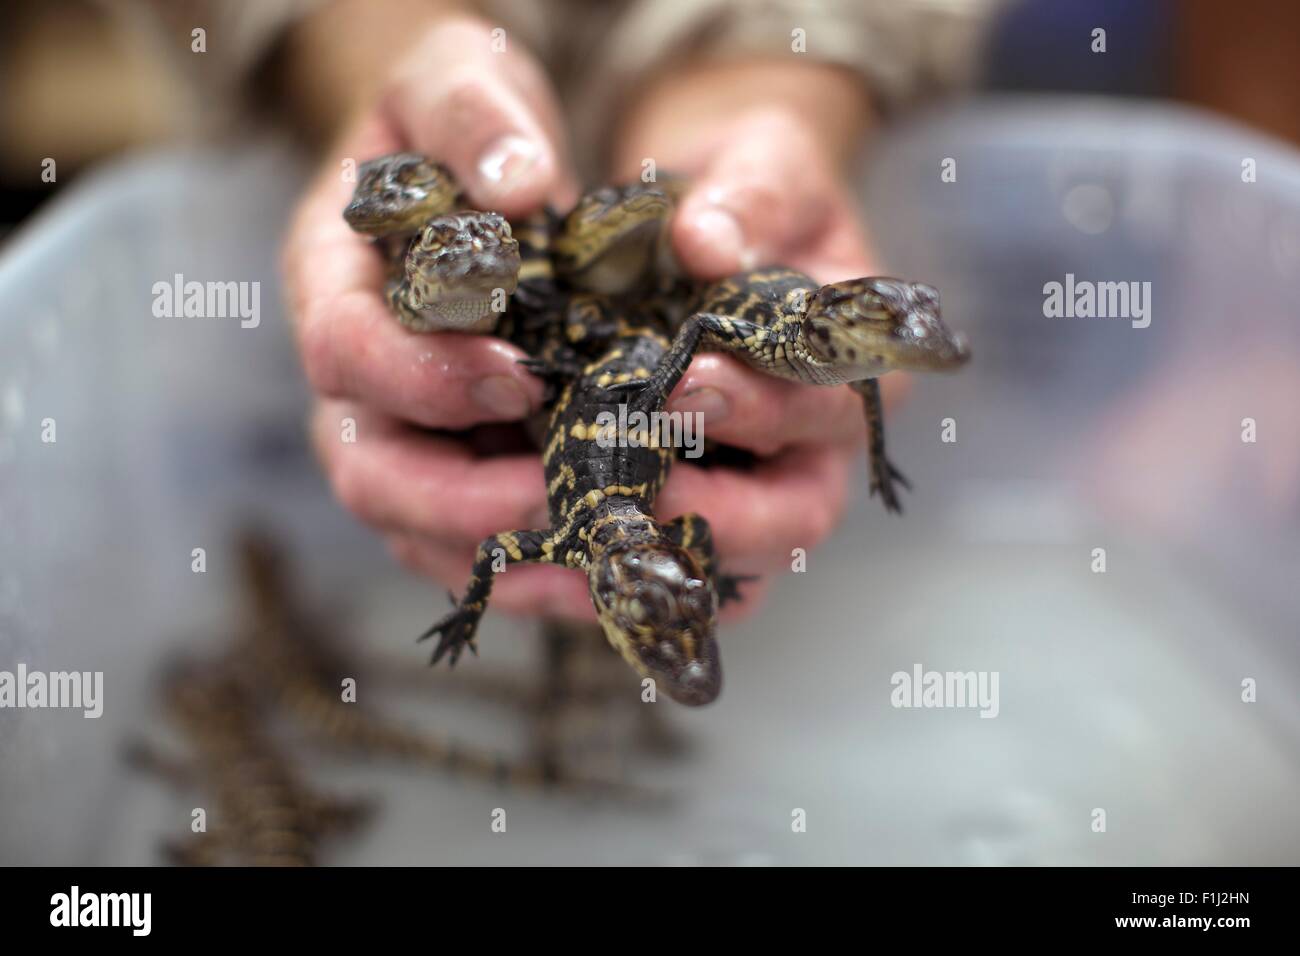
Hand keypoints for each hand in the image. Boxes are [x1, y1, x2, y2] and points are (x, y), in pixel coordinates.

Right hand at [283, 15, 593, 617]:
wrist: (477, 167)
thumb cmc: (463, 122)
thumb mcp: (461, 76)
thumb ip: (474, 113)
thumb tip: (522, 185)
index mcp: (334, 282)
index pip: (343, 353)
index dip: (420, 378)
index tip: (518, 377)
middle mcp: (356, 376)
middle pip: (368, 473)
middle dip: (457, 501)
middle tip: (558, 497)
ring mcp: (405, 432)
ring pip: (422, 531)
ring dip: (508, 556)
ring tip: (603, 558)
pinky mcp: (461, 465)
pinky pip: (480, 539)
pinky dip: (542, 561)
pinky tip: (616, 561)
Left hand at [611, 60, 906, 607]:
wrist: (718, 221)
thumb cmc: (756, 191)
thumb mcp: (767, 164)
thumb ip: (749, 197)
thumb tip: (707, 243)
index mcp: (849, 371)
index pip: (824, 411)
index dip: (760, 408)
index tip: (683, 385)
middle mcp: (813, 450)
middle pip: (789, 521)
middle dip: (707, 516)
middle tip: (616, 494)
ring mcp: (755, 491)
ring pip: (729, 568)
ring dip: (647, 567)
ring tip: (559, 549)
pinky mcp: (693, 509)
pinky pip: (667, 572)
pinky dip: (609, 579)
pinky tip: (538, 568)